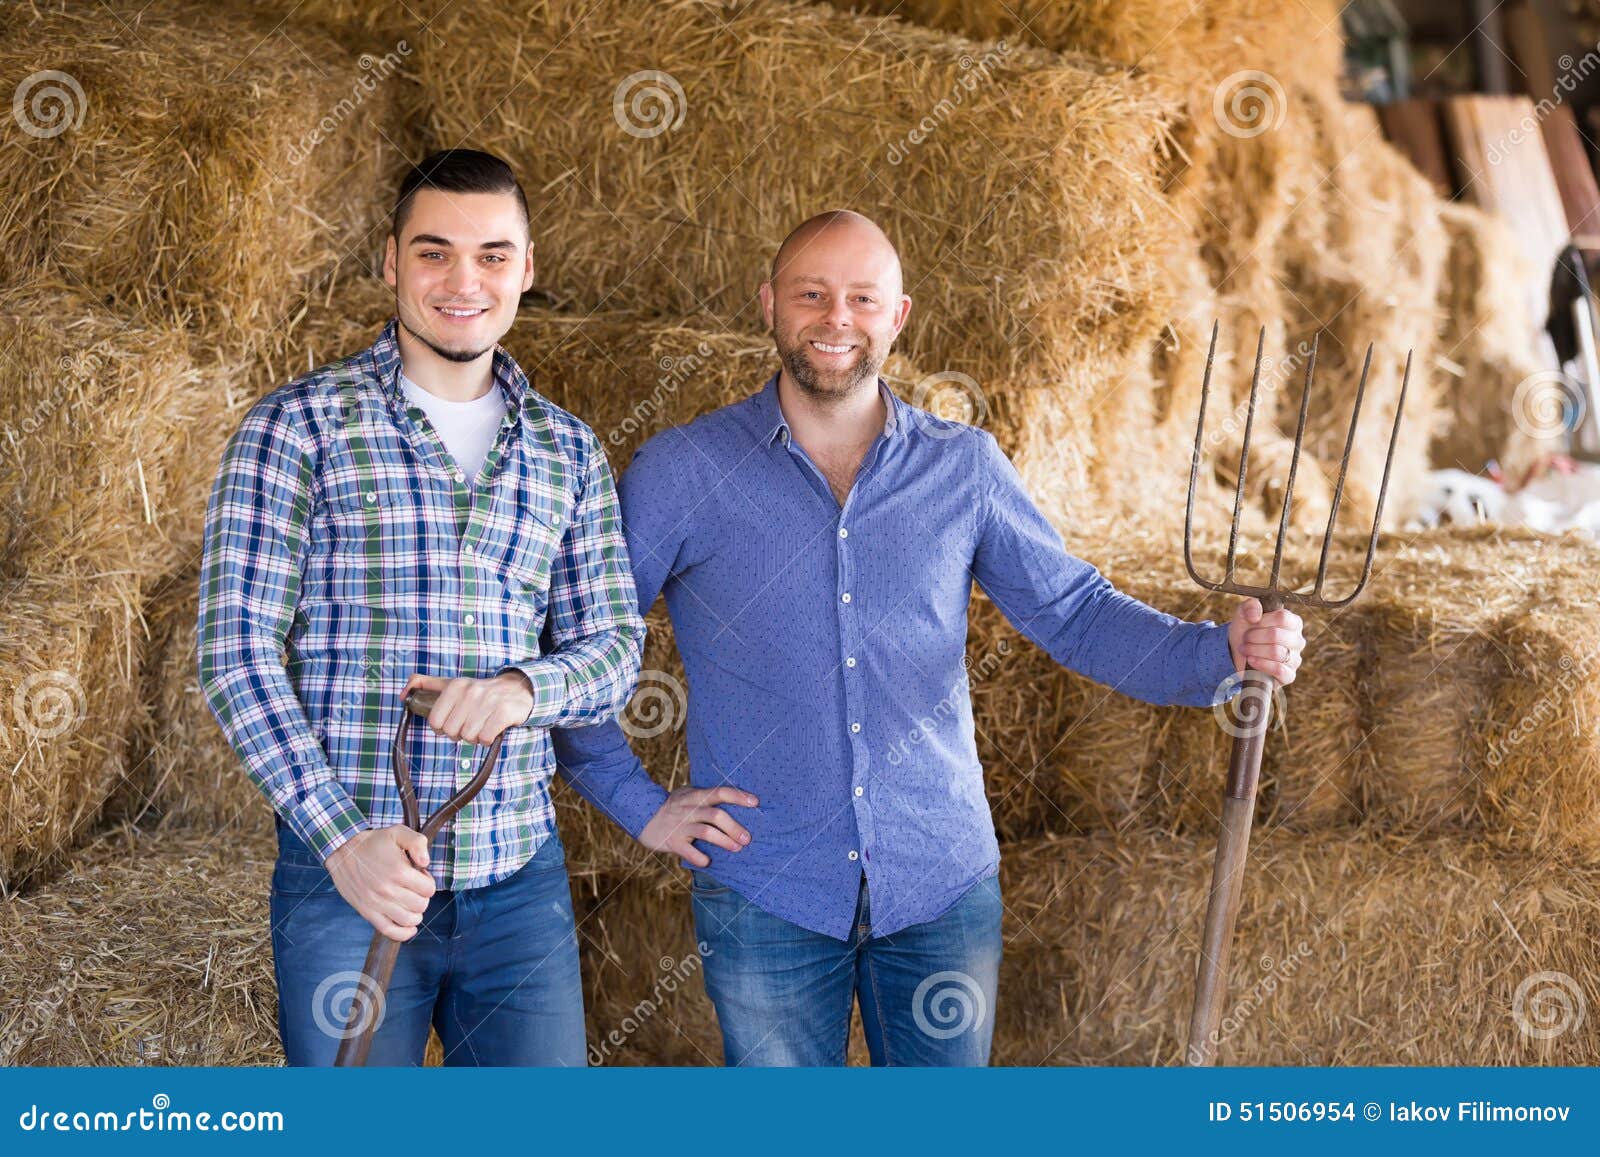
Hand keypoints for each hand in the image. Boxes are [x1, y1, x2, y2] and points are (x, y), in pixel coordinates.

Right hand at [325, 827, 435, 941]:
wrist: (343, 850)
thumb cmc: (373, 842)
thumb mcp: (398, 832)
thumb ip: (418, 842)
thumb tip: (426, 863)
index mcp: (399, 872)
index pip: (429, 889)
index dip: (428, 882)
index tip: (419, 875)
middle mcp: (388, 891)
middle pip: (421, 905)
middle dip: (422, 896)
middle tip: (413, 887)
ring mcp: (377, 904)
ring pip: (409, 920)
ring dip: (415, 913)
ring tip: (410, 902)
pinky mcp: (367, 912)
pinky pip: (389, 931)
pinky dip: (403, 933)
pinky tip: (409, 927)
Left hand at [402, 671, 532, 744]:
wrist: (517, 690)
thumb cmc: (479, 693)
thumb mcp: (451, 685)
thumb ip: (425, 685)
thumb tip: (403, 695)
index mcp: (455, 686)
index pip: (436, 721)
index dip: (443, 728)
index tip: (453, 722)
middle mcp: (471, 691)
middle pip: (452, 731)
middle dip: (460, 733)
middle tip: (470, 724)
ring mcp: (489, 701)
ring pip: (469, 736)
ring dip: (475, 737)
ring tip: (482, 725)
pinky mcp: (504, 712)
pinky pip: (485, 738)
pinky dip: (488, 739)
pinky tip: (492, 730)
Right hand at [639, 785, 759, 867]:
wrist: (642, 816)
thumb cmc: (671, 806)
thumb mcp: (686, 794)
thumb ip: (705, 796)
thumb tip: (734, 799)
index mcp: (695, 796)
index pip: (719, 792)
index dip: (738, 796)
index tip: (755, 802)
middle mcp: (689, 809)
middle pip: (716, 815)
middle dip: (734, 827)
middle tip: (747, 838)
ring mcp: (680, 825)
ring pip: (706, 832)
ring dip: (724, 841)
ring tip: (737, 848)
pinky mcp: (672, 841)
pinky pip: (689, 851)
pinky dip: (700, 858)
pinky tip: (708, 862)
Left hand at [1227, 598, 1304, 684]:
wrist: (1238, 653)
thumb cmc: (1246, 630)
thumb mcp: (1244, 613)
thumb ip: (1250, 606)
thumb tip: (1256, 615)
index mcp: (1293, 623)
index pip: (1282, 617)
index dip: (1262, 620)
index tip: (1252, 622)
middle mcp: (1297, 641)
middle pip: (1276, 635)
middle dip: (1253, 636)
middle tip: (1245, 639)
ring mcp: (1295, 659)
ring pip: (1276, 652)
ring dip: (1254, 650)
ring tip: (1245, 649)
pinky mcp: (1289, 675)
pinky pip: (1280, 670)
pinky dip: (1261, 664)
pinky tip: (1251, 661)